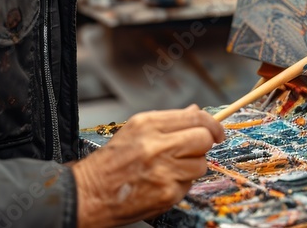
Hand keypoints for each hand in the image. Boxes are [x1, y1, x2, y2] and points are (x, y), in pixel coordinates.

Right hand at [70, 105, 224, 226]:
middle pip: (203, 139)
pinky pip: (189, 185)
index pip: (195, 118)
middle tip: (195, 150)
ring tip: (170, 169)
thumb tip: (196, 112)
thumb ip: (169, 122)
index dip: (212, 124)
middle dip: (203, 145)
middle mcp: (156, 145)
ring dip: (191, 167)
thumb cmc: (110, 163)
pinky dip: (180, 185)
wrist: (88, 193)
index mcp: (148, 124)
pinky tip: (162, 183)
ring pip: (201, 164)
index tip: (217, 131)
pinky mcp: (167, 194)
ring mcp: (163, 171)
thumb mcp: (135, 130)